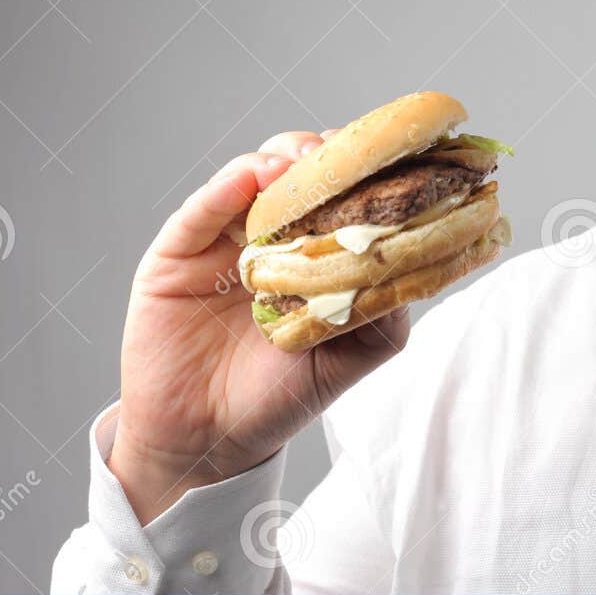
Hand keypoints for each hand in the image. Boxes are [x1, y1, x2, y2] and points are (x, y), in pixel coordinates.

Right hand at [108, 129, 409, 523]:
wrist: (206, 440)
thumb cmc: (280, 394)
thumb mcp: (347, 355)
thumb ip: (383, 311)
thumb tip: (419, 263)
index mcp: (316, 250)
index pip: (345, 193)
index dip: (369, 171)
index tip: (396, 157)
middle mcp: (273, 234)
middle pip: (301, 170)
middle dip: (326, 155)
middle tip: (344, 155)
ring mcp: (223, 238)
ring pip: (252, 175)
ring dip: (280, 160)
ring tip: (300, 165)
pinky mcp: (177, 253)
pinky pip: (200, 210)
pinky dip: (224, 189)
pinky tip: (249, 180)